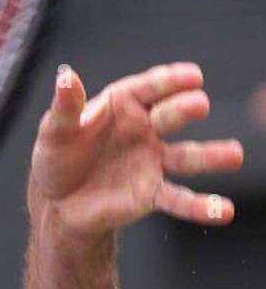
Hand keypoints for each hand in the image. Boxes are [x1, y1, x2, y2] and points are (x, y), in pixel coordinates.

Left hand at [29, 61, 242, 238]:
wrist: (57, 203)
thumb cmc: (57, 159)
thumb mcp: (54, 132)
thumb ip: (65, 108)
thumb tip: (66, 78)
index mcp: (124, 104)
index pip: (150, 87)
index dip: (170, 81)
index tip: (191, 76)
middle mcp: (146, 128)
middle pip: (170, 115)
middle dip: (184, 110)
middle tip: (198, 106)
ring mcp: (153, 161)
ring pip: (186, 157)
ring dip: (211, 156)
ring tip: (234, 156)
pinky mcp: (151, 193)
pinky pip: (179, 199)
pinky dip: (201, 206)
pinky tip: (224, 212)